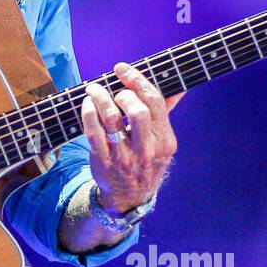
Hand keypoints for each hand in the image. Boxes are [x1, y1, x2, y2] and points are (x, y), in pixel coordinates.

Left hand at [80, 62, 182, 214]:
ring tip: (94, 90)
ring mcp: (124, 157)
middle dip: (123, 93)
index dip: (138, 81)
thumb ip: (166, 113)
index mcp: (165, 141)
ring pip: (111, 119)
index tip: (122, 69)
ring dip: (100, 98)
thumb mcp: (161, 142)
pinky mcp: (103, 161)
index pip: (155, 103)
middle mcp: (147, 150)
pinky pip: (93, 132)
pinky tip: (87, 104)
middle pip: (137, 111)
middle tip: (114, 90)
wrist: (129, 197)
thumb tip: (179, 87)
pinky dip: (88, 113)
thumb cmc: (146, 162)